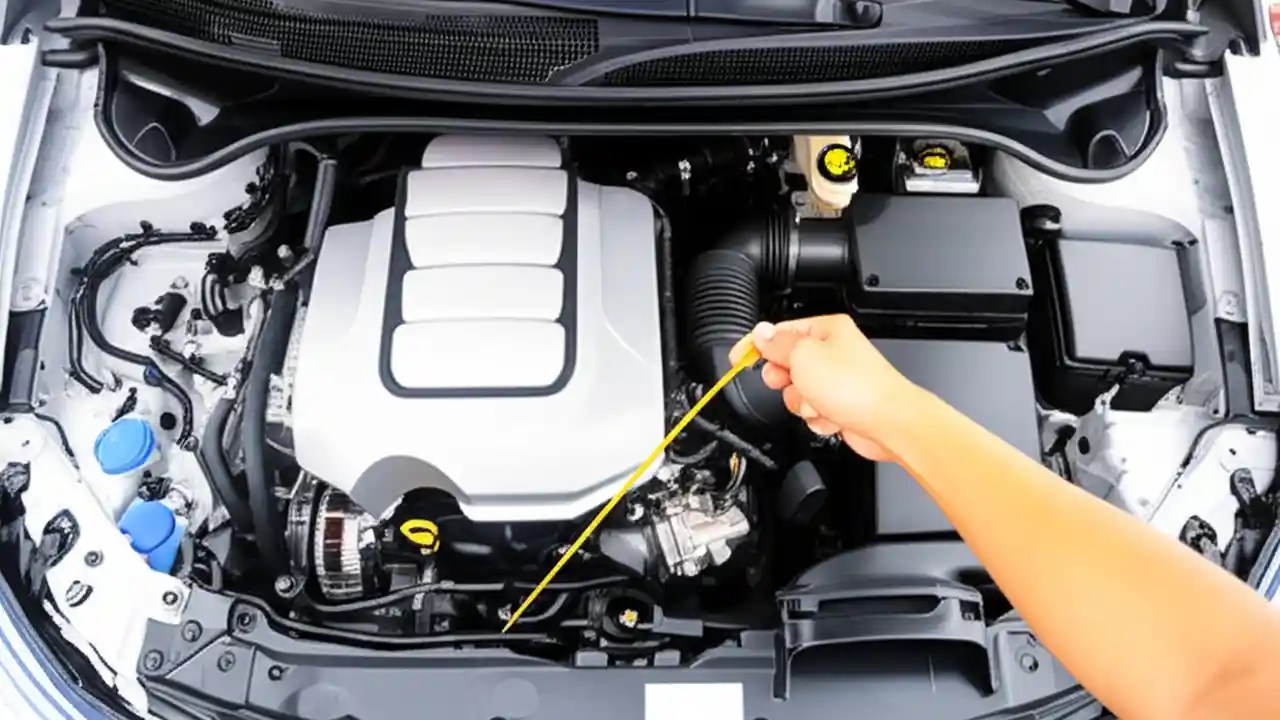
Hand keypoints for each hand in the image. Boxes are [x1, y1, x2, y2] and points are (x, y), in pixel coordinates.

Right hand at [728, 314, 915, 460]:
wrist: (888, 423)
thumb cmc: (857, 387)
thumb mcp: (804, 357)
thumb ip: (777, 345)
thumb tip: (760, 334)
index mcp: (826, 330)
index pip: (780, 332)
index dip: (757, 345)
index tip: (740, 356)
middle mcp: (832, 352)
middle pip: (785, 364)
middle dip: (785, 379)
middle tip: (792, 380)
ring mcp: (836, 381)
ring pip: (796, 393)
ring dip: (803, 403)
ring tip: (821, 402)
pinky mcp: (839, 405)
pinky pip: (810, 412)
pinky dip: (817, 418)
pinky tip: (831, 416)